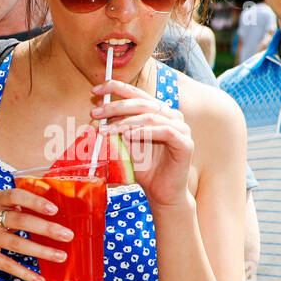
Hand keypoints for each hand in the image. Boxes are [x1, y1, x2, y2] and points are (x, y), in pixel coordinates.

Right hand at [0, 187, 68, 280]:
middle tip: (67, 235)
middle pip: (20, 221)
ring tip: (61, 256)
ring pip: (17, 244)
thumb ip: (17, 207)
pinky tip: (40, 280)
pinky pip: (7, 265)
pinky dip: (26, 274)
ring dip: (42, 251)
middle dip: (46, 228)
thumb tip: (53, 214)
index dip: (34, 201)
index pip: (15, 196)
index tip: (54, 209)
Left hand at [90, 77, 193, 208]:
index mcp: (157, 112)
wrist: (161, 192)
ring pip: (151, 117)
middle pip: (142, 103)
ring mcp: (181, 128)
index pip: (137, 94)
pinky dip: (145, 132)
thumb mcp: (125, 146)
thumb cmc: (144, 168)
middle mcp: (171, 116)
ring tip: (106, 129)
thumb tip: (96, 118)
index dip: (117, 88)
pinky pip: (165, 132)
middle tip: (95, 113)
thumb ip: (115, 131)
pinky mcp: (185, 143)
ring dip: (125, 122)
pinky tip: (128, 135)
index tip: (96, 90)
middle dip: (115, 106)